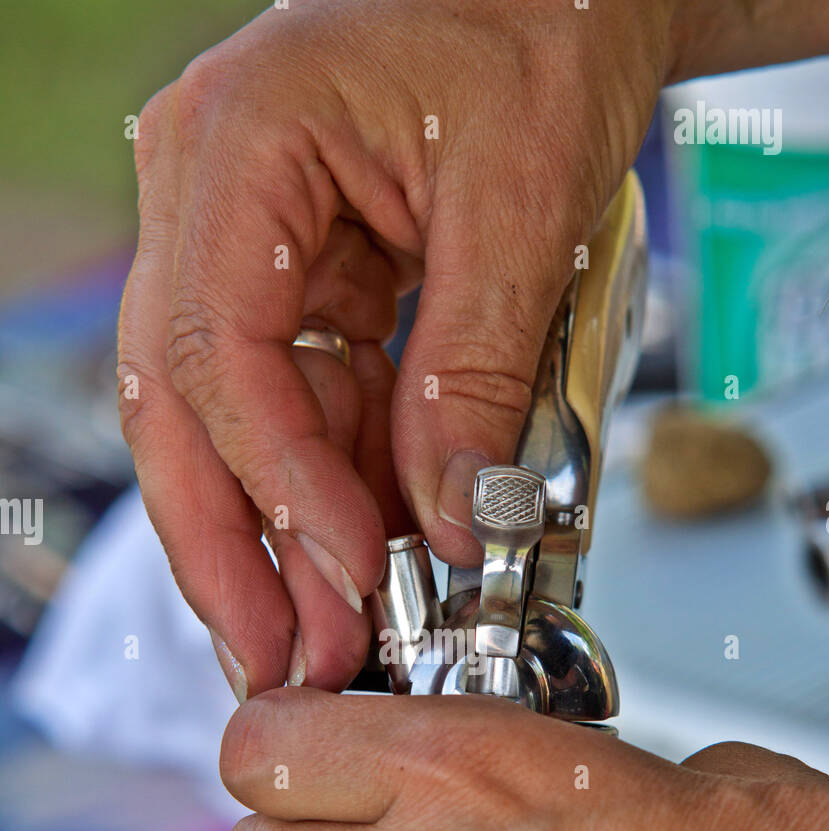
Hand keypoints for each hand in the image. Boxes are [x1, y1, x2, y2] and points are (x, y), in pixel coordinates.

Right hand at [118, 0, 674, 695]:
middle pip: (183, 409)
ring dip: (284, 541)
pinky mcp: (295, 287)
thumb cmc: (535, 23)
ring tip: (330, 641)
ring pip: (231, 428)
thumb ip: (474, 370)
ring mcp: (245, 248)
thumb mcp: (519, 203)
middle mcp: (209, 201)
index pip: (218, 352)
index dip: (277, 485)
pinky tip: (369, 563)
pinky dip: (338, 490)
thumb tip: (450, 519)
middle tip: (281, 660)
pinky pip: (302, 408)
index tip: (345, 576)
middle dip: (232, 549)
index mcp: (238, 147)